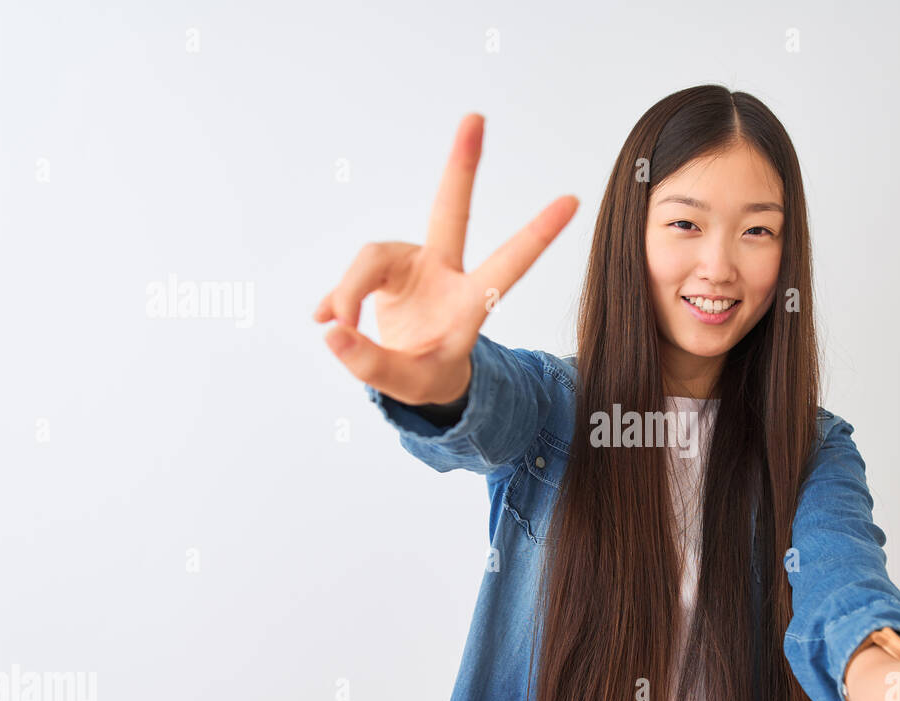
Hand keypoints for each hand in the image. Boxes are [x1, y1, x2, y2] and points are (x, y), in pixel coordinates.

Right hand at [313, 113, 578, 405]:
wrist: (414, 373)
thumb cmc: (428, 376)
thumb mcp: (410, 385)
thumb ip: (372, 364)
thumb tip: (331, 330)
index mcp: (471, 302)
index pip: (509, 264)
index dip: (539, 234)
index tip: (573, 201)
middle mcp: (446, 272)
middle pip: (451, 211)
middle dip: (462, 165)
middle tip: (476, 117)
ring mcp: (414, 266)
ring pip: (372, 259)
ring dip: (350, 292)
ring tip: (338, 327)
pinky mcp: (385, 269)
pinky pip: (352, 277)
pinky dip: (338, 301)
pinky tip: (326, 320)